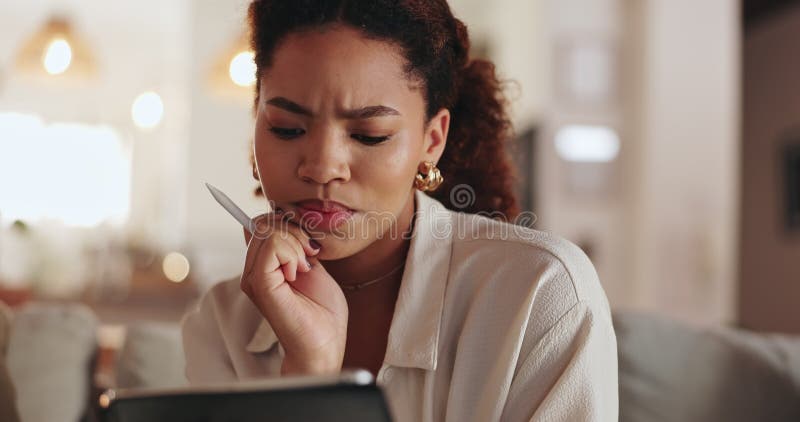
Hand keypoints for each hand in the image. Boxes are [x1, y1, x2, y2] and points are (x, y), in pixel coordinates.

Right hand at [241, 212, 347, 375]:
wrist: (325, 341)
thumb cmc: (322, 310)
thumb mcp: (311, 264)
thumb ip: (295, 245)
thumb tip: (279, 220)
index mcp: (264, 264)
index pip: (263, 223)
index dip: (288, 223)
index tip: (311, 244)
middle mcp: (253, 270)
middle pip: (264, 222)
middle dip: (296, 230)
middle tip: (310, 256)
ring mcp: (253, 277)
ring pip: (268, 230)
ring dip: (296, 242)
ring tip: (305, 267)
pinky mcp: (259, 283)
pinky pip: (270, 245)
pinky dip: (292, 252)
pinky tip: (299, 272)